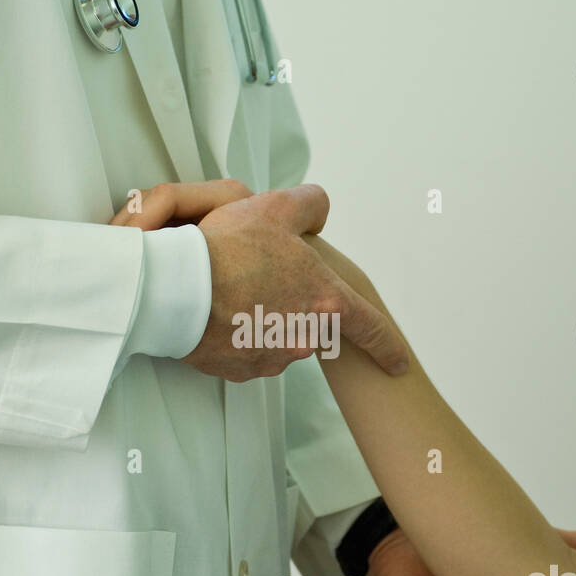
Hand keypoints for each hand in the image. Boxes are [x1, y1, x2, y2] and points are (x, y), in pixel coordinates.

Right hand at [111, 180, 407, 380]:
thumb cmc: (229, 246)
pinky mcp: (238, 369)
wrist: (176, 286)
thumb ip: (310, 205)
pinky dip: (239, 336)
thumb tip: (318, 213)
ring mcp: (271, 358)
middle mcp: (305, 338)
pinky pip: (247, 352)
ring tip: (234, 292)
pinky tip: (220, 314)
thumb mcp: (277, 206)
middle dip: (298, 306)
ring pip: (279, 338)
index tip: (398, 361)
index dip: (388, 344)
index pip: (371, 328)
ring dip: (266, 320)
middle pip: (313, 324)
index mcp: (326, 301)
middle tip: (266, 283)